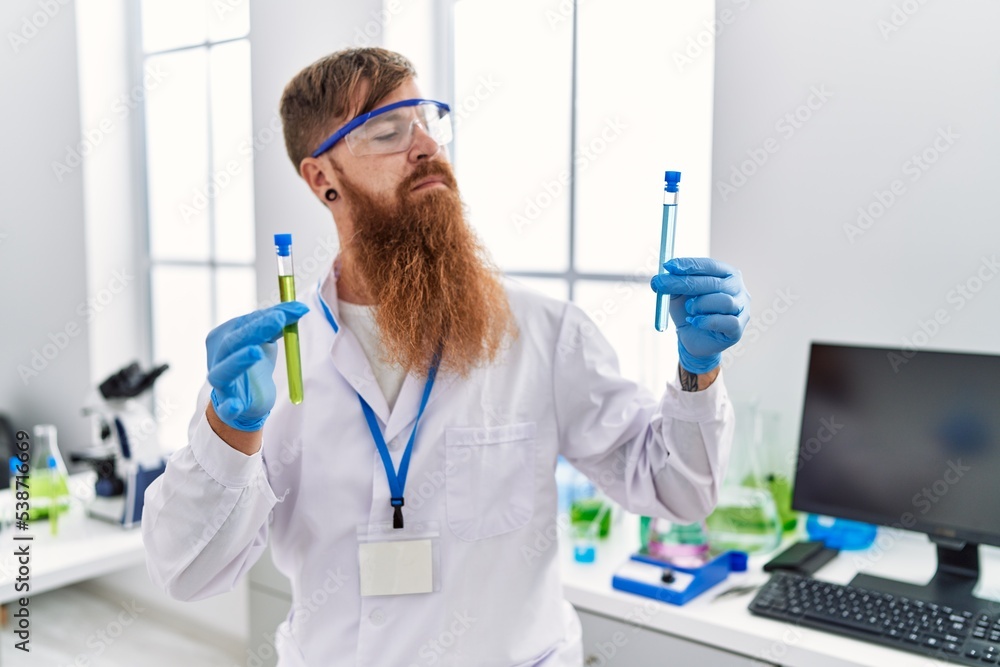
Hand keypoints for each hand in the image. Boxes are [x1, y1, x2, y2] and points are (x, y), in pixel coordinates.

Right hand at [206, 302, 309, 430]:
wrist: (245, 399)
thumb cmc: (254, 363)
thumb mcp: (266, 340)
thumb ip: (278, 323)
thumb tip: (299, 307)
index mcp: (224, 336)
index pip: (245, 322)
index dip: (268, 315)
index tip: (296, 309)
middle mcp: (218, 357)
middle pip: (233, 342)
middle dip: (256, 330)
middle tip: (279, 320)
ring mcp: (220, 383)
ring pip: (223, 371)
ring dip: (239, 361)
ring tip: (256, 352)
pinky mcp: (227, 406)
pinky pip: (227, 407)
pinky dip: (230, 407)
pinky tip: (236, 406)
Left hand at [649, 257, 749, 373]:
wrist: (693, 339)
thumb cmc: (689, 312)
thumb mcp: (678, 295)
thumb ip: (672, 284)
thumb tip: (658, 279)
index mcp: (726, 274)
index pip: (709, 266)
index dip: (689, 265)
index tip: (668, 266)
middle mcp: (738, 289)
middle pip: (715, 283)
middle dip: (686, 283)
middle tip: (662, 284)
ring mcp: (741, 309)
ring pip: (724, 301)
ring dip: (700, 305)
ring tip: (690, 310)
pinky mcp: (738, 329)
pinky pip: (727, 321)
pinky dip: (707, 321)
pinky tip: (696, 322)